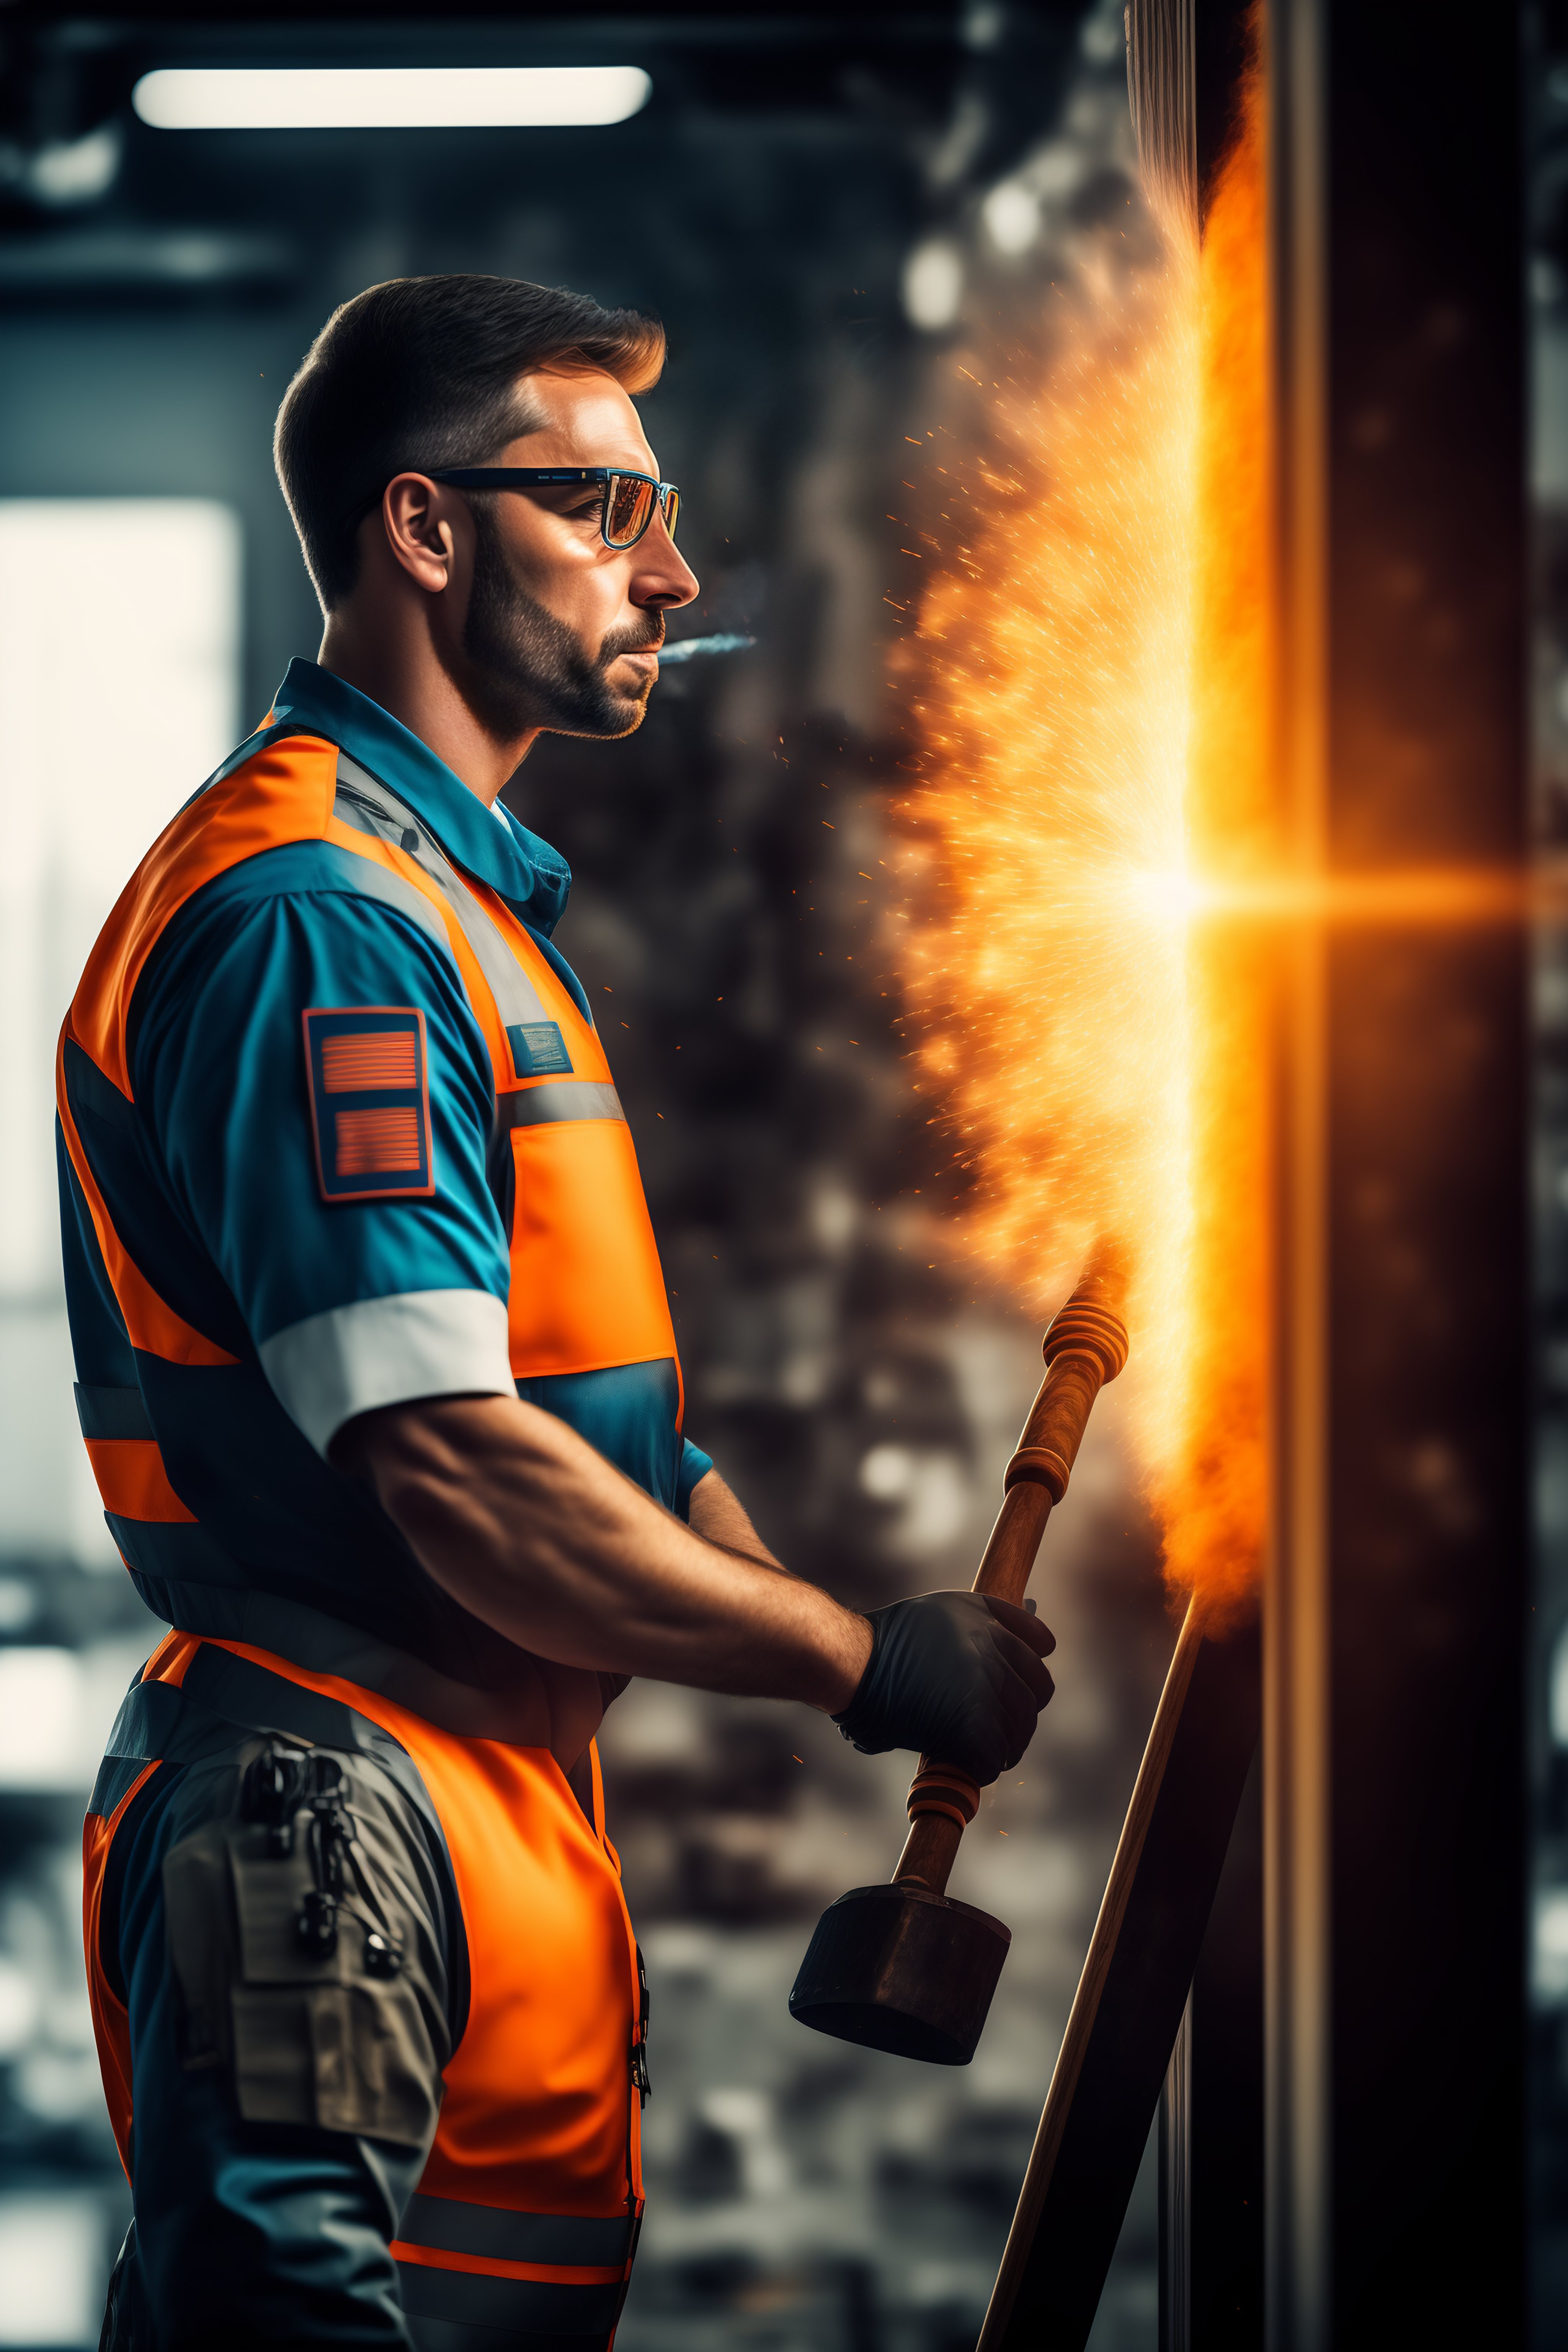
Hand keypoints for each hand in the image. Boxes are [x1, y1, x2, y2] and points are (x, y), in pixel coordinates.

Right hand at [830, 1591, 1055, 1783]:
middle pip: (1035, 1692)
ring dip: (1006, 1745)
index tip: (1023, 1687)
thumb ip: (976, 1626)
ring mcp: (984, 1684)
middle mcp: (991, 1646)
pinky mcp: (970, 1723)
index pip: (1039, 1647)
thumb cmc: (884, 1642)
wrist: (852, 1660)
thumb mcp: (938, 1613)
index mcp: (985, 1616)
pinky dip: (983, 1768)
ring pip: (1019, 1728)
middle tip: (1003, 1731)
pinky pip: (994, 1756)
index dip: (1031, 1673)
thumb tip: (1019, 1654)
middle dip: (1021, 1716)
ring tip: (988, 1753)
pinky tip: (969, 1765)